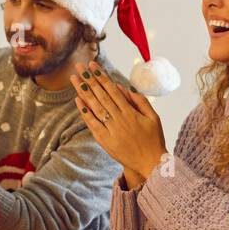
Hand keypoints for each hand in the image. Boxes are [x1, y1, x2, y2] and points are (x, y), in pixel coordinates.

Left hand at [70, 61, 167, 180]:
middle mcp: (120, 119)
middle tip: (79, 66)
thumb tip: (122, 87)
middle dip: (89, 80)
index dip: (102, 77)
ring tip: (74, 79)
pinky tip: (77, 100)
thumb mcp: (153, 117)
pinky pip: (92, 124)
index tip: (93, 65)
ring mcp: (111, 130)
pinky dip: (85, 112)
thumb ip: (140, 101)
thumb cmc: (153, 138)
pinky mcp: (104, 141)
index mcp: (131, 112)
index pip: (113, 90)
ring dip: (83, 92)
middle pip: (101, 95)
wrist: (151, 164)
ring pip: (95, 107)